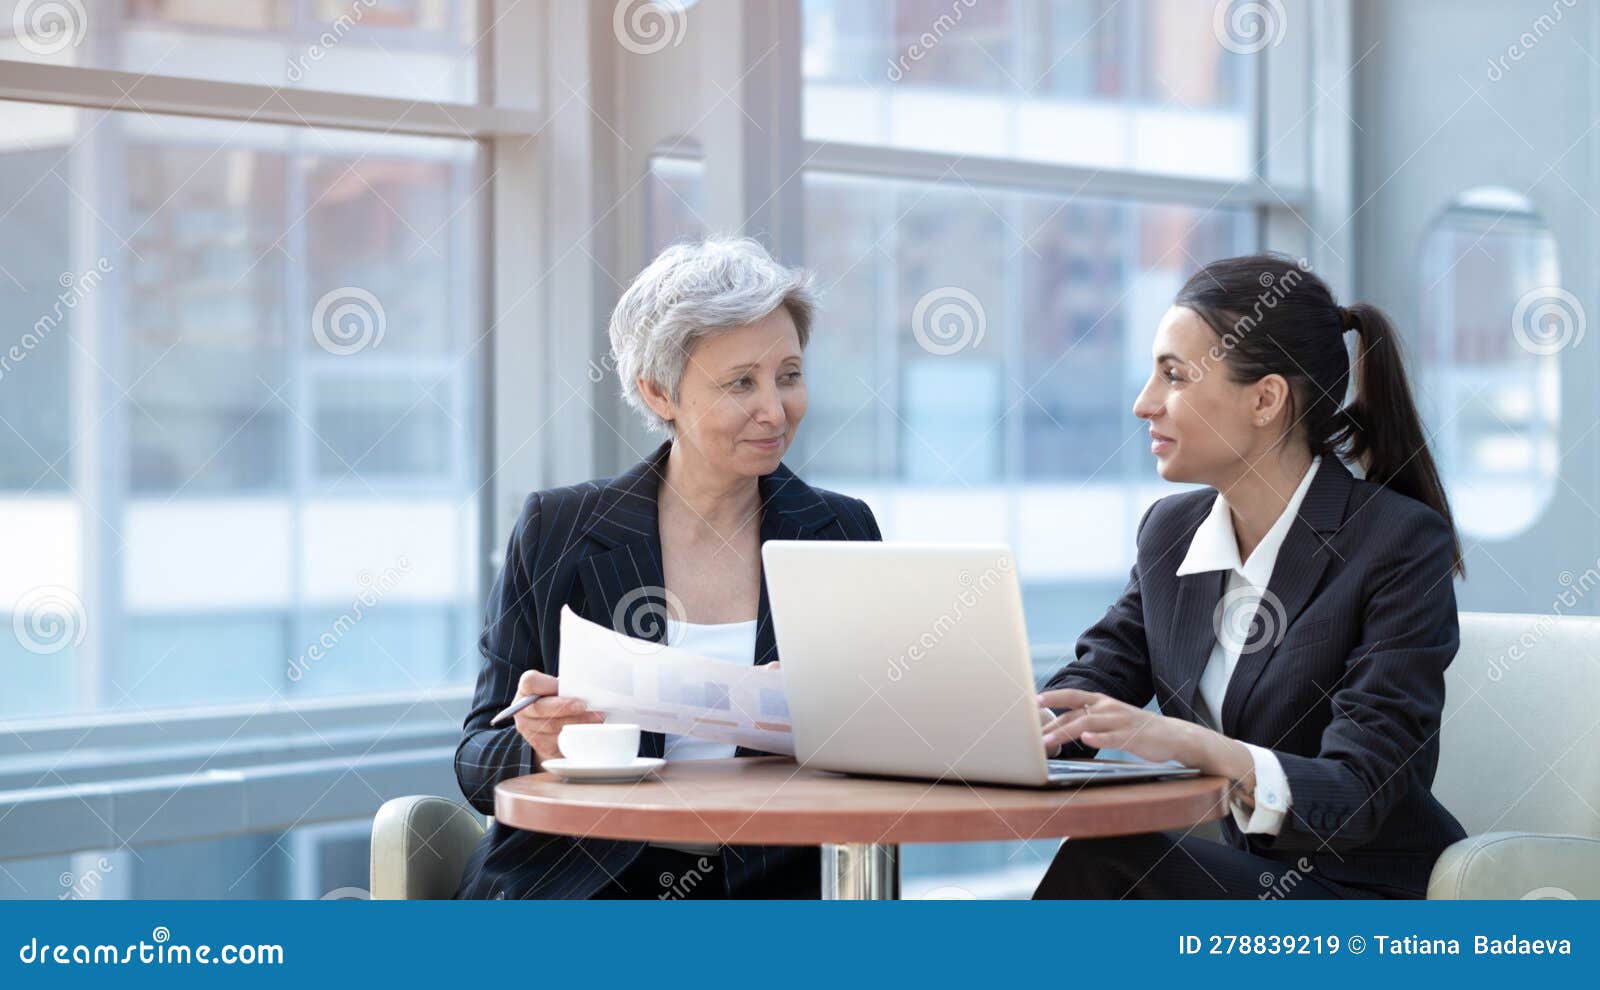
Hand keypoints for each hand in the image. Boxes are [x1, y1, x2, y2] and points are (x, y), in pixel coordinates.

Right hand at [510, 669, 603, 762]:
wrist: (548, 724)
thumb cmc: (556, 699)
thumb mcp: (557, 688)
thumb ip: (565, 686)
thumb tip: (584, 688)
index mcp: (525, 690)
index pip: (531, 682)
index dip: (548, 684)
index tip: (564, 686)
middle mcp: (523, 710)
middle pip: (541, 708)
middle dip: (565, 706)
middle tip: (584, 705)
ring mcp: (529, 730)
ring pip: (552, 727)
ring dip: (576, 722)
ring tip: (595, 717)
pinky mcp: (540, 746)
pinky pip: (558, 742)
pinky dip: (575, 735)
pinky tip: (587, 730)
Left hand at [1036, 688, 1206, 765]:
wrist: (1172, 735)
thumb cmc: (1136, 729)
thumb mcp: (1110, 719)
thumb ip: (1088, 720)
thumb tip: (1061, 727)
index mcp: (1103, 702)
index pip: (1074, 696)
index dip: (1054, 696)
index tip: (1034, 700)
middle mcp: (1109, 708)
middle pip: (1075, 713)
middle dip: (1053, 724)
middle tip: (1033, 736)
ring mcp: (1120, 722)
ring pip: (1088, 724)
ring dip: (1065, 733)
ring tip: (1048, 742)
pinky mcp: (1132, 737)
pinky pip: (1112, 737)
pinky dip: (1099, 738)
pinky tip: (1086, 740)